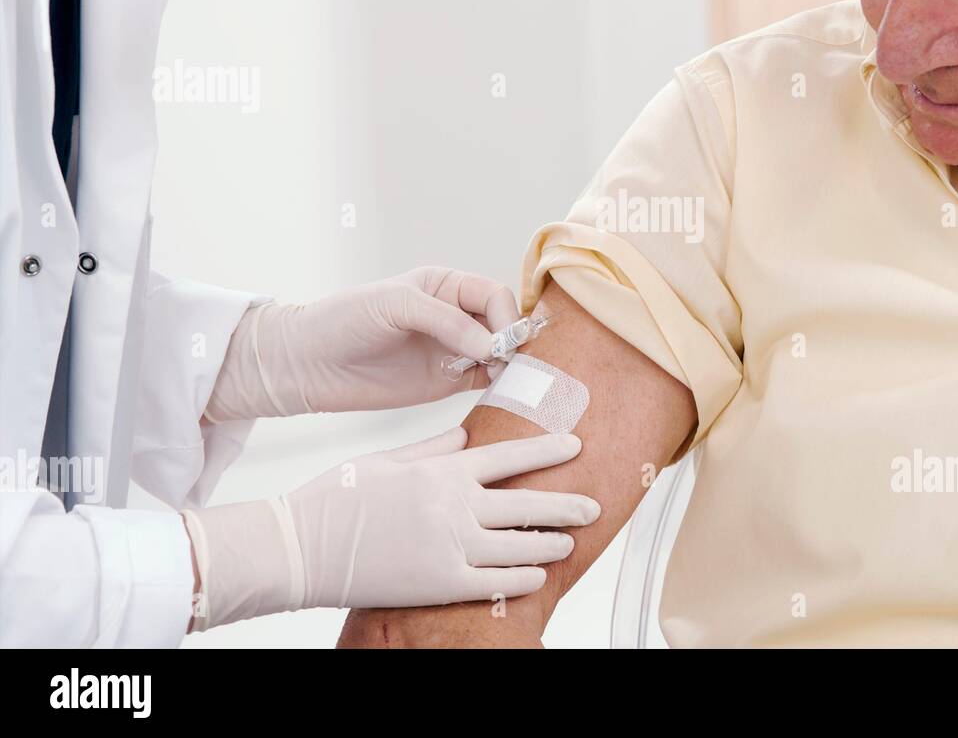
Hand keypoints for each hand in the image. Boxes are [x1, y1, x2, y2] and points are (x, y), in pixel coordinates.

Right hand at [183, 428, 600, 629]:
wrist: (302, 547)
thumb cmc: (336, 499)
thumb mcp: (387, 459)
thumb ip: (433, 447)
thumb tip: (467, 436)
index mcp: (442, 470)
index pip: (510, 455)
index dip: (548, 449)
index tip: (577, 444)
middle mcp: (454, 505)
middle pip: (527, 504)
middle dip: (567, 504)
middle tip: (594, 505)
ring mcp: (450, 546)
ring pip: (519, 545)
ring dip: (551, 543)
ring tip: (571, 542)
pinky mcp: (441, 583)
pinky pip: (495, 583)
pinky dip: (522, 579)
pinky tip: (538, 576)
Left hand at [207, 266, 518, 418]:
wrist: (308, 364)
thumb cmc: (344, 320)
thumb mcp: (395, 304)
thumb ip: (446, 320)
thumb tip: (492, 346)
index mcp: (444, 286)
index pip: (494, 295)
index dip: (505, 316)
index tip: (500, 342)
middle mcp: (454, 316)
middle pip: (504, 323)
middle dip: (512, 340)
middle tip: (507, 363)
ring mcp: (453, 350)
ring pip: (501, 354)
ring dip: (511, 365)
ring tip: (508, 381)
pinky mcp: (449, 383)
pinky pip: (487, 382)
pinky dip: (501, 387)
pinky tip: (501, 394)